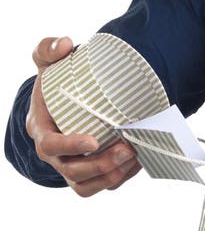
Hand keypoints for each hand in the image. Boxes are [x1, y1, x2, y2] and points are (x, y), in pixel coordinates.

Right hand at [26, 36, 140, 196]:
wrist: (64, 99)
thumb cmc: (54, 81)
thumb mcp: (47, 60)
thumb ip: (49, 48)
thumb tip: (65, 44)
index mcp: (41, 128)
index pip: (50, 145)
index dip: (70, 146)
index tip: (93, 140)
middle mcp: (54, 153)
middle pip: (71, 171)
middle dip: (100, 165)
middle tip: (127, 149)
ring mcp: (70, 165)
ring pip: (86, 185)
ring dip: (111, 176)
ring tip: (135, 157)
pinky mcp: (88, 172)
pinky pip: (101, 185)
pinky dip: (119, 178)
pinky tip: (138, 161)